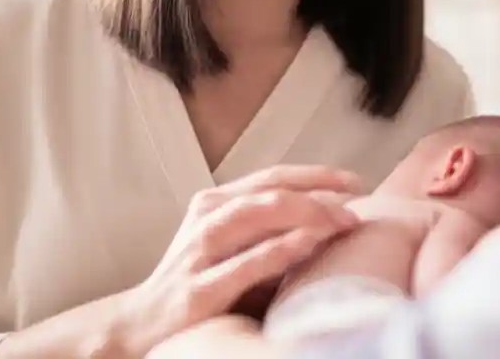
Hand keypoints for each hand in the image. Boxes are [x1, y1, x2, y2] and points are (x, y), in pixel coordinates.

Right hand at [96, 165, 362, 356]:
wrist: (141, 326)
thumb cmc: (197, 285)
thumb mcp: (231, 248)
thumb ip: (269, 230)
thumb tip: (332, 219)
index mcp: (215, 203)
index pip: (272, 177)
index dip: (316, 174)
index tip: (355, 180)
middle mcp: (207, 218)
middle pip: (269, 190)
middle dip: (319, 191)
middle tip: (358, 202)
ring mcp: (201, 252)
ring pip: (256, 214)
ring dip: (306, 213)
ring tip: (343, 218)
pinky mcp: (200, 290)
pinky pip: (246, 263)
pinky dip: (281, 249)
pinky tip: (310, 243)